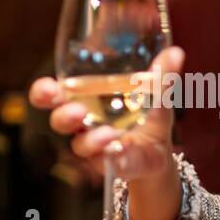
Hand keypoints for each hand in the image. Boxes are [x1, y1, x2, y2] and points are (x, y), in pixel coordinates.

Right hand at [28, 45, 183, 181]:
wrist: (159, 150)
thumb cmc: (146, 115)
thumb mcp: (156, 94)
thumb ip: (162, 76)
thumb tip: (176, 53)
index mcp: (85, 99)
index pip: (53, 95)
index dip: (43, 93)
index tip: (48, 88)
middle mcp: (83, 124)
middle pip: (60, 121)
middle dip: (64, 116)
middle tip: (77, 112)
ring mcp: (94, 147)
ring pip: (82, 145)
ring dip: (92, 140)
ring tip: (110, 134)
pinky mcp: (110, 165)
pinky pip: (108, 164)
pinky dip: (115, 159)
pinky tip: (122, 153)